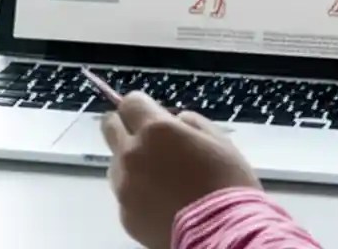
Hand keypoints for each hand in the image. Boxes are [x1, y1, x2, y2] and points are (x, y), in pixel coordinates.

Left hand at [101, 92, 261, 248]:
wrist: (224, 236)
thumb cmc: (228, 186)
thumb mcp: (219, 141)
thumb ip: (191, 123)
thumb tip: (175, 120)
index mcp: (156, 130)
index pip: (129, 102)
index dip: (141, 106)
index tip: (151, 114)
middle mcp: (132, 155)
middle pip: (110, 126)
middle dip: (126, 126)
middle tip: (149, 140)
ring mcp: (125, 187)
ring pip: (116, 163)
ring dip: (132, 162)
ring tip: (162, 178)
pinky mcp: (124, 215)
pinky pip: (124, 194)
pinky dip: (138, 192)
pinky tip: (163, 201)